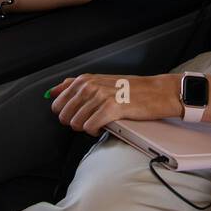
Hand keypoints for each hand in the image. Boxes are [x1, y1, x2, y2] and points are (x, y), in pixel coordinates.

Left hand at [47, 73, 182, 134]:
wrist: (156, 92)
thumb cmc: (130, 88)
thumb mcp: (100, 81)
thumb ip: (75, 85)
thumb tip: (53, 91)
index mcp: (85, 79)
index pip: (57, 100)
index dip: (63, 113)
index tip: (74, 114)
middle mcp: (90, 86)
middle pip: (64, 114)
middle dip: (73, 122)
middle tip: (87, 120)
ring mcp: (100, 96)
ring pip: (75, 123)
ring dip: (84, 128)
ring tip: (97, 123)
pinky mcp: (111, 109)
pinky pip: (90, 127)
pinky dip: (93, 131)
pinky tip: (101, 127)